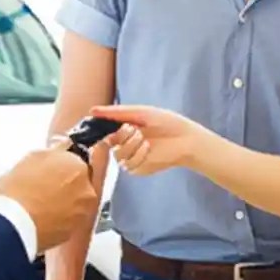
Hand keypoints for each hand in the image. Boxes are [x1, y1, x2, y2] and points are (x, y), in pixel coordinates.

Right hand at [0, 141, 99, 253]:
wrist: (11, 225)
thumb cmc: (16, 192)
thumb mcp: (31, 158)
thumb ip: (53, 152)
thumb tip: (61, 148)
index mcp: (77, 167)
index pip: (78, 161)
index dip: (63, 166)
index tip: (54, 169)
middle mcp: (85, 191)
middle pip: (80, 184)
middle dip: (66, 185)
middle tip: (44, 187)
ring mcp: (81, 214)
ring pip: (76, 204)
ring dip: (64, 203)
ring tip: (40, 204)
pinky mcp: (72, 233)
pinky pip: (68, 222)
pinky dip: (59, 220)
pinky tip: (41, 217)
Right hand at [89, 105, 204, 175]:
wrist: (186, 139)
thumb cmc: (167, 123)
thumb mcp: (141, 112)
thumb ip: (116, 112)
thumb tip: (92, 110)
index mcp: (125, 130)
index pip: (104, 132)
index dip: (101, 130)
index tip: (100, 125)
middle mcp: (126, 145)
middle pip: (108, 144)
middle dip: (120, 135)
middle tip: (133, 129)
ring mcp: (132, 158)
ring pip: (117, 155)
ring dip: (129, 144)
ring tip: (143, 138)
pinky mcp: (139, 169)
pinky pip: (128, 165)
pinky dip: (137, 155)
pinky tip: (148, 148)